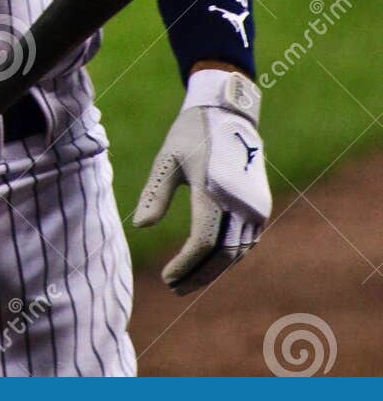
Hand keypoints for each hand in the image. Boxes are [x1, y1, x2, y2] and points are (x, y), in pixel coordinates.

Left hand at [133, 68, 270, 293]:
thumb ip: (155, 193)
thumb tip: (140, 225)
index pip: (203, 242)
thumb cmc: (192, 133)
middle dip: (198, 276)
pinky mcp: (261, 205)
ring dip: (213, 270)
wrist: (230, 112)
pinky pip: (246, 241)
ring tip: (187, 280)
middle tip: (174, 288)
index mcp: (214, 189)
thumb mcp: (168, 158)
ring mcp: (255, 205)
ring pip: (236, 252)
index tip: (165, 279)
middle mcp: (241, 201)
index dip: (185, 266)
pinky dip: (228, 256)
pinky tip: (208, 262)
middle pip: (222, 255)